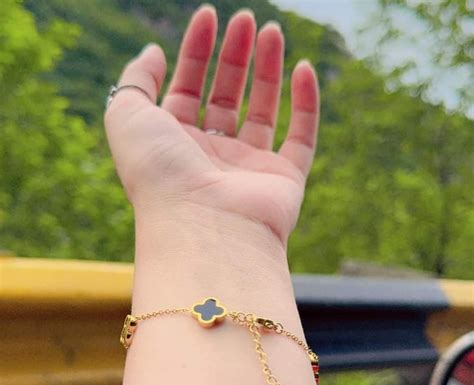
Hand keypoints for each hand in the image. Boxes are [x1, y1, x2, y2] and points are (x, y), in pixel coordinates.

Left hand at [104, 5, 318, 248]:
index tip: (208, 15)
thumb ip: (136, 80)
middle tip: (246, 19)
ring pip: (264, 111)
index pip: (187, 88)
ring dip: (268, 70)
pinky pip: (302, 137)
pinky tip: (304, 69)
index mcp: (175, 143)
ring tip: (272, 31)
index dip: (195, 51)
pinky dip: (306, 104)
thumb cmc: (161, 174)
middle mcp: (212, 156)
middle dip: (234, 56)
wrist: (203, 227)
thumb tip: (153, 52)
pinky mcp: (285, 179)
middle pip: (227, 96)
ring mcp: (249, 168)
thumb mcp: (127, 116)